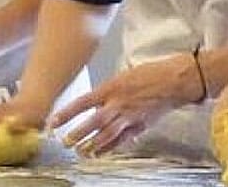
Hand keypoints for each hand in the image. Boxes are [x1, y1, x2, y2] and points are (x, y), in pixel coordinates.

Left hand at [51, 53, 201, 155]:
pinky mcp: (141, 125)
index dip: (66, 114)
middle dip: (78, 134)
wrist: (174, 80)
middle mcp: (118, 103)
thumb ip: (106, 91)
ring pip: (108, 134)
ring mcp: (130, 116)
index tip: (53, 122)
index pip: (82, 103)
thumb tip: (93, 102)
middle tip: (65, 143)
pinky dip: (111, 147)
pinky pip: (124, 139)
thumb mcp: (120, 76)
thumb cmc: (149, 73)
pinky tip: (101, 153)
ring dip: (93, 144)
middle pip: (94, 122)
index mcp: (110, 88)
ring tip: (81, 152)